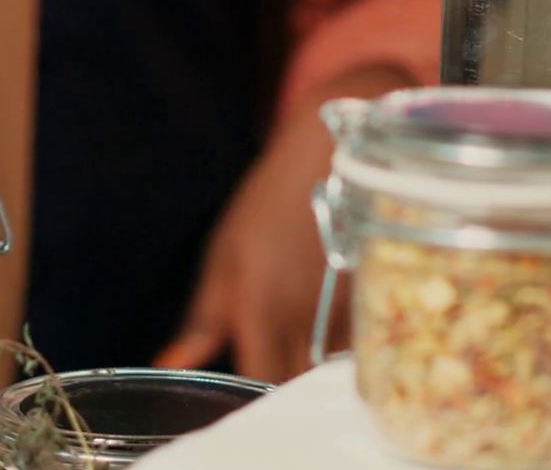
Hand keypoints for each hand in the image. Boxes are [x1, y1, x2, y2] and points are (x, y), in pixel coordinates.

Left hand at [153, 65, 412, 382]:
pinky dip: (348, 349)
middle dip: (287, 388)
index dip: (252, 398)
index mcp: (261, 311)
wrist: (333, 151)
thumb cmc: (269, 201)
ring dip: (319, 369)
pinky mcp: (379, 301)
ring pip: (333, 370)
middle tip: (275, 371)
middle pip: (298, 386)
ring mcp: (348, 313)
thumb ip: (202, 319)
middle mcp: (307, 321)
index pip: (259, 385)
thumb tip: (171, 362)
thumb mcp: (222, 253)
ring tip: (306, 345)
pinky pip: (363, 346)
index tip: (245, 393)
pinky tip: (337, 329)